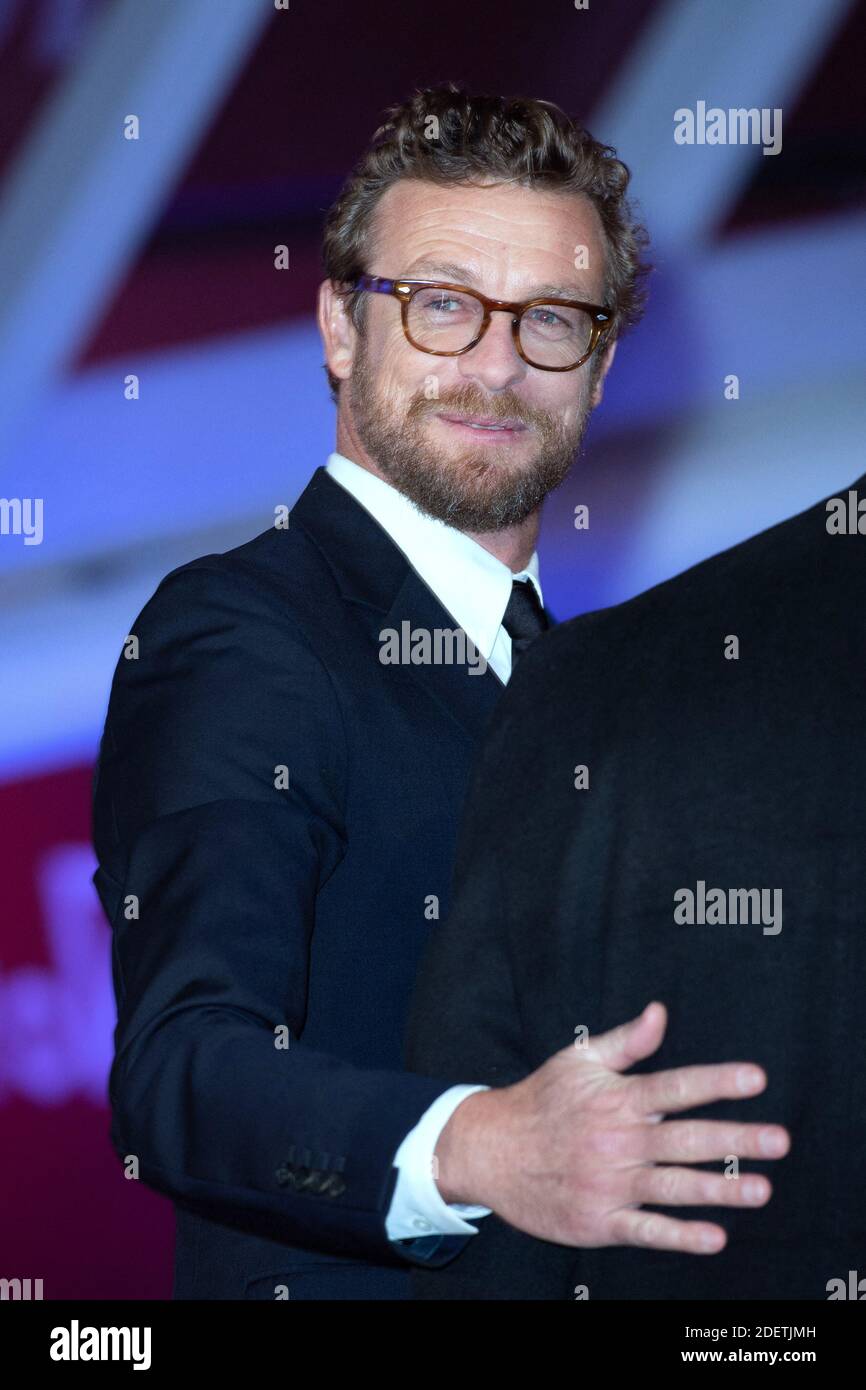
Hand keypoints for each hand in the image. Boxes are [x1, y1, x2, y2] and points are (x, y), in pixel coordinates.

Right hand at [434, 1001, 789, 1252]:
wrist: (490, 1150)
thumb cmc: (541, 1100)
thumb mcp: (579, 1059)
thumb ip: (627, 1041)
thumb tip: (661, 1012)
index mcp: (616, 1098)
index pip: (675, 1086)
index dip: (716, 1082)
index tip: (756, 1078)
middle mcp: (618, 1140)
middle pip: (685, 1138)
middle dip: (735, 1139)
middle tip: (778, 1140)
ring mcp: (609, 1182)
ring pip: (673, 1185)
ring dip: (718, 1189)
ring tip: (760, 1188)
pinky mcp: (599, 1219)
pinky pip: (645, 1230)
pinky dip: (679, 1235)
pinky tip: (714, 1237)